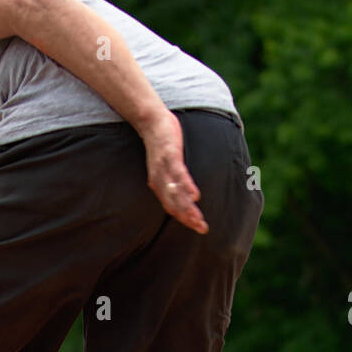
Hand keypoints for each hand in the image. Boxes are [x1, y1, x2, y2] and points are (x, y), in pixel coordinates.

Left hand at [143, 112, 206, 233]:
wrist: (150, 122)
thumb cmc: (162, 144)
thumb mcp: (166, 165)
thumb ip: (172, 179)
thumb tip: (183, 190)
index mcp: (159, 184)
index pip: (171, 207)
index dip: (184, 219)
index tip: (197, 228)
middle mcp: (159, 180)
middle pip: (174, 204)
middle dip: (188, 218)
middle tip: (202, 229)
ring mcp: (163, 168)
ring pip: (175, 193)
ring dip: (187, 207)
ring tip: (198, 219)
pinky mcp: (169, 155)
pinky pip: (178, 174)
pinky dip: (186, 186)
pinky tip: (195, 196)